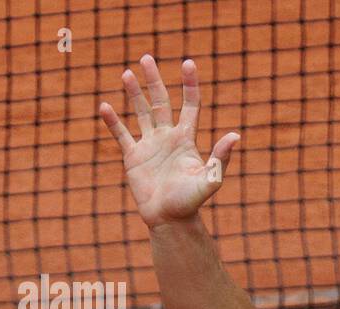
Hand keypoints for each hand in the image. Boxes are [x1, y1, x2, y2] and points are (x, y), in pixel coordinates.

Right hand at [98, 56, 238, 227]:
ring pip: (141, 113)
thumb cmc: (191, 202)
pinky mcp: (133, 157)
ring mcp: (150, 146)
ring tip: (127, 73)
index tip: (188, 62)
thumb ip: (220, 158)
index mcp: (186, 140)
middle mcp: (168, 138)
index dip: (189, 85)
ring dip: (134, 94)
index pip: (190, 105)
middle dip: (154, 80)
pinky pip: (121, 135)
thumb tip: (235, 136)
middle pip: (162, 101)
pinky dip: (113, 121)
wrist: (170, 220)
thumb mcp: (209, 179)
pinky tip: (104, 106)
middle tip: (147, 58)